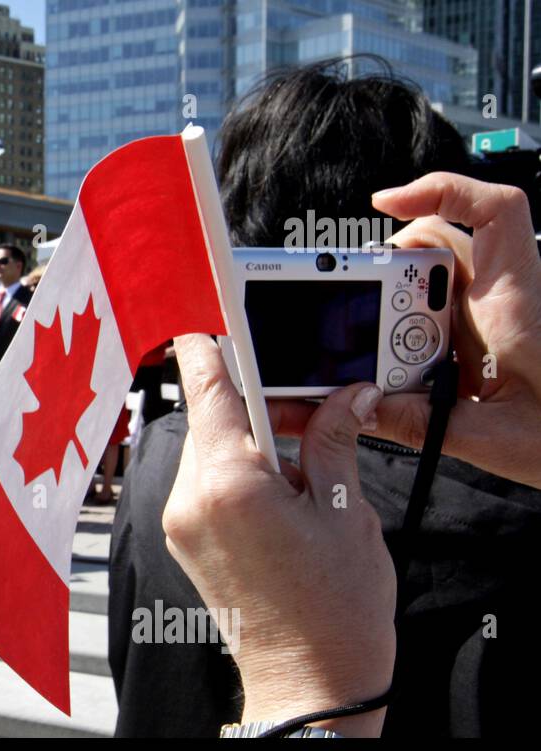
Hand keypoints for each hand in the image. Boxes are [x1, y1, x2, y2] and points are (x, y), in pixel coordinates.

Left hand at [162, 335, 394, 736]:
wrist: (308, 688)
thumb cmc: (333, 613)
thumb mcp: (347, 514)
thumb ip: (333, 442)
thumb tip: (342, 396)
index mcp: (228, 481)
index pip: (207, 381)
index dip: (213, 335)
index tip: (216, 303)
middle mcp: (189, 497)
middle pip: (210, 413)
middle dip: (257, 399)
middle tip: (310, 409)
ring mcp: (180, 522)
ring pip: (208, 447)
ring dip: (249, 438)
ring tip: (302, 468)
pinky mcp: (185, 541)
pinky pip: (204, 482)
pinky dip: (238, 471)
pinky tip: (280, 494)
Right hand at [361, 173, 540, 489]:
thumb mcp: (493, 439)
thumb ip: (425, 424)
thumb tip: (365, 406)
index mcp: (514, 304)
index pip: (495, 212)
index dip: (441, 190)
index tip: (386, 202)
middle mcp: (495, 300)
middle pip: (434, 247)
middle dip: (385, 266)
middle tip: (355, 303)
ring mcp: (478, 318)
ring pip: (421, 282)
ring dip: (385, 308)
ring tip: (369, 352)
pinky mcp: (466, 341)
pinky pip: (419, 319)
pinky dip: (393, 335)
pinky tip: (383, 372)